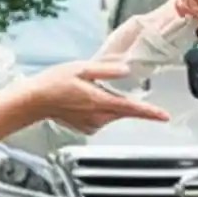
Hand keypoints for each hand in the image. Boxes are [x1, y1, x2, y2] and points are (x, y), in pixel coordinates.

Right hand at [22, 60, 169, 134]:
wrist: (34, 101)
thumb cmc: (54, 83)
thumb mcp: (82, 68)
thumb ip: (106, 69)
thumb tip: (125, 70)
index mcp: (100, 101)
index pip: (132, 109)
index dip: (150, 113)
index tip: (164, 116)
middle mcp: (98, 117)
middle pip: (123, 109)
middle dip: (121, 98)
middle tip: (100, 85)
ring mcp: (92, 125)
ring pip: (111, 113)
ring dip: (107, 102)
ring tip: (85, 92)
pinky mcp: (86, 128)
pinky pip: (100, 118)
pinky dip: (97, 109)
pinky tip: (82, 101)